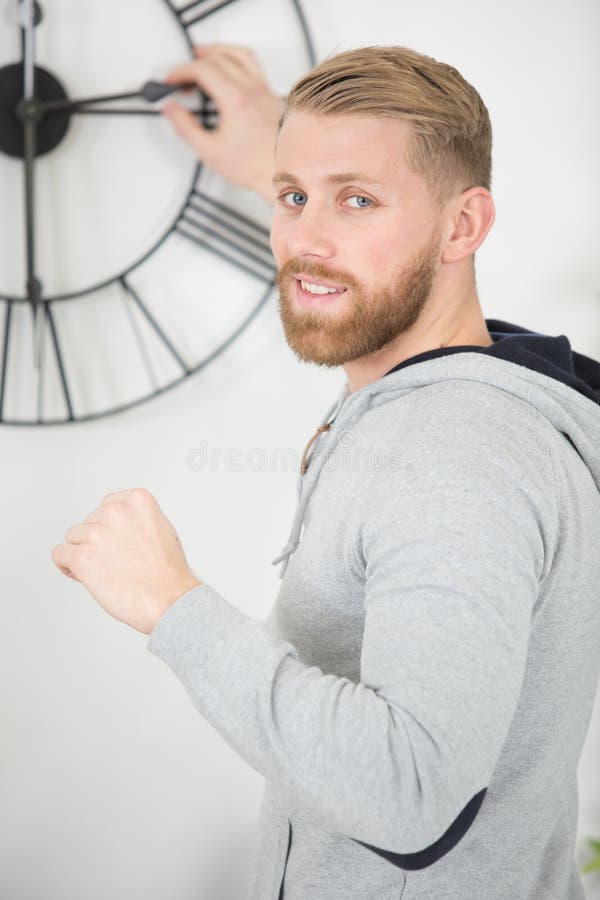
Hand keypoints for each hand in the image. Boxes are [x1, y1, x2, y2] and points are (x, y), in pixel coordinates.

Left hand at [51, 488, 201, 634]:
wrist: (169, 600)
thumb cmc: (167, 573)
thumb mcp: (160, 528)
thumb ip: (136, 519)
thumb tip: (114, 526)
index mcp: (137, 500)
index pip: (108, 505)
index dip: (111, 527)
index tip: (120, 543)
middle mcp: (116, 512)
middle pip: (90, 522)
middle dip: (98, 541)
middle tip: (116, 562)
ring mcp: (97, 534)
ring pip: (74, 538)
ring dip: (84, 553)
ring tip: (105, 571)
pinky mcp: (82, 557)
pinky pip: (59, 554)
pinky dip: (66, 565)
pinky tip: (81, 575)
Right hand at [163, 45, 283, 202]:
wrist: (284, 174)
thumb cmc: (255, 167)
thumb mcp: (210, 151)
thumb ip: (186, 128)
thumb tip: (172, 110)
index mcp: (235, 100)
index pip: (202, 69)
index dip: (181, 71)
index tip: (172, 81)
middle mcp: (252, 89)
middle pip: (218, 57)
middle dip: (194, 62)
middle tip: (182, 77)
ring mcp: (264, 90)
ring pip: (239, 53)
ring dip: (217, 51)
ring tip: (203, 56)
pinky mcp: (271, 95)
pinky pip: (253, 64)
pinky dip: (236, 59)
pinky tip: (229, 69)